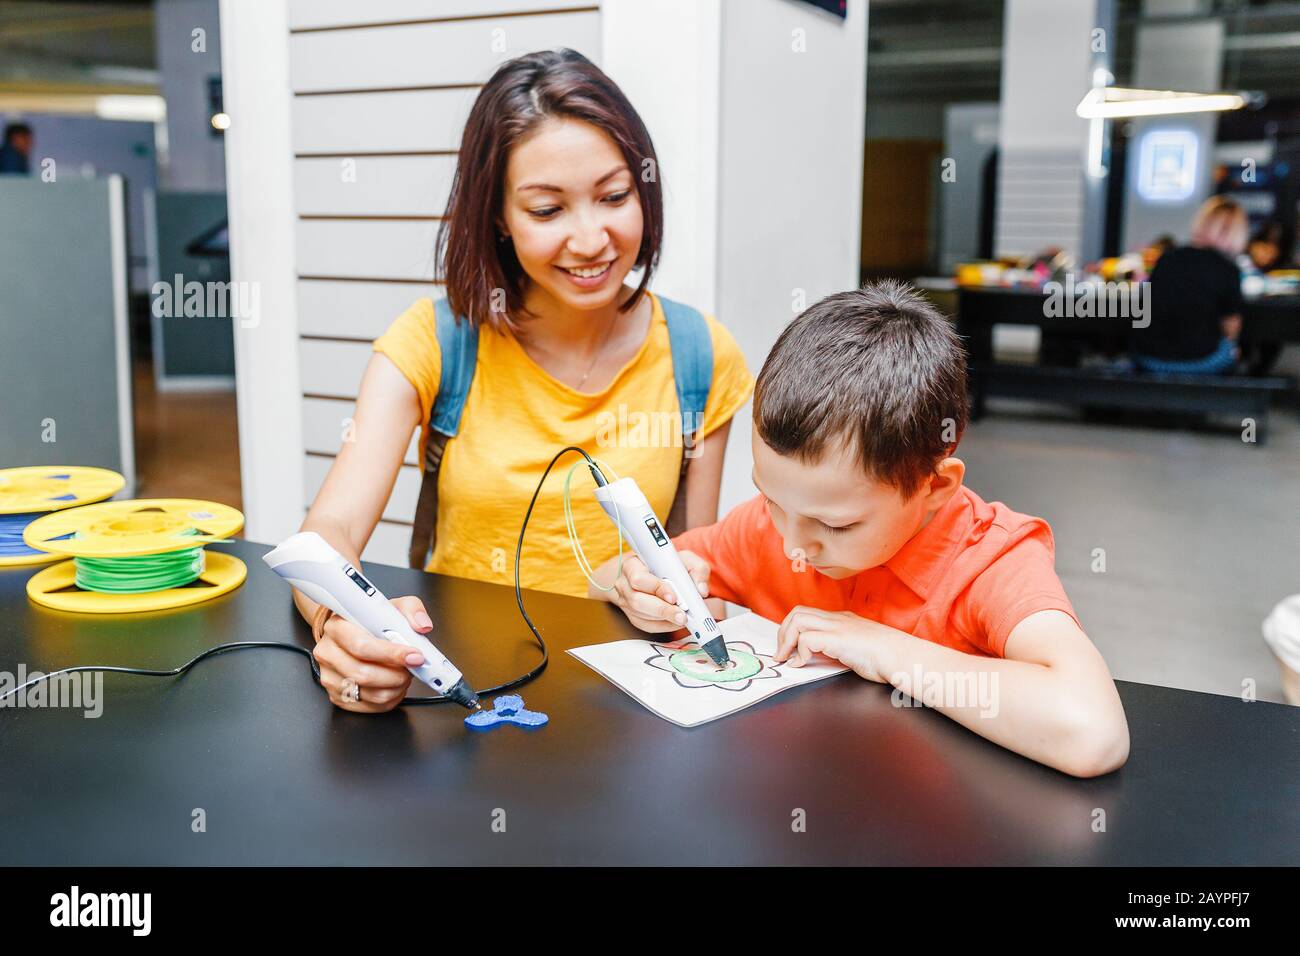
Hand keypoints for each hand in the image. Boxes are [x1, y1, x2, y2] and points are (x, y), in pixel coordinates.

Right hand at [312, 595, 432, 712]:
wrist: (351, 633)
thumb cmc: (369, 621)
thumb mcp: (391, 606)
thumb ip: (410, 610)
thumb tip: (422, 625)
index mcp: (337, 628)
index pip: (362, 646)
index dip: (392, 654)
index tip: (414, 655)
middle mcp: (328, 653)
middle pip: (365, 674)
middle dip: (397, 674)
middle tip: (412, 667)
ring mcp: (330, 677)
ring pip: (371, 693)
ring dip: (396, 687)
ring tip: (404, 674)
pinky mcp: (337, 696)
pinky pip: (370, 706)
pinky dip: (390, 699)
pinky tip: (394, 685)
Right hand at [608, 551, 710, 633]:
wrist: (654, 573)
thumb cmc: (667, 565)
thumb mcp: (685, 559)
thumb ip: (697, 570)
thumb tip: (701, 590)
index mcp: (632, 565)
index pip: (638, 578)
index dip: (656, 588)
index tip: (674, 597)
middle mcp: (624, 584)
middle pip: (637, 601)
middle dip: (662, 610)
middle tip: (682, 616)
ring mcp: (626, 601)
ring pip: (641, 615)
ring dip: (664, 619)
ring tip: (683, 619)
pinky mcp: (632, 616)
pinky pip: (646, 625)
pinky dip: (663, 626)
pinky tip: (675, 622)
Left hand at [774, 606, 902, 682]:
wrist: (903, 658)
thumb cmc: (888, 658)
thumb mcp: (859, 649)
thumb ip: (842, 649)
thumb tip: (825, 659)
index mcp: (843, 620)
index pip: (808, 613)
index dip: (792, 629)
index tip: (787, 648)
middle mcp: (838, 619)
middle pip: (797, 612)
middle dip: (783, 632)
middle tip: (781, 654)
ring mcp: (838, 627)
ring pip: (797, 620)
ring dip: (785, 640)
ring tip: (785, 659)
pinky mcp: (838, 639)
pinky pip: (806, 638)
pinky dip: (798, 652)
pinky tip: (801, 665)